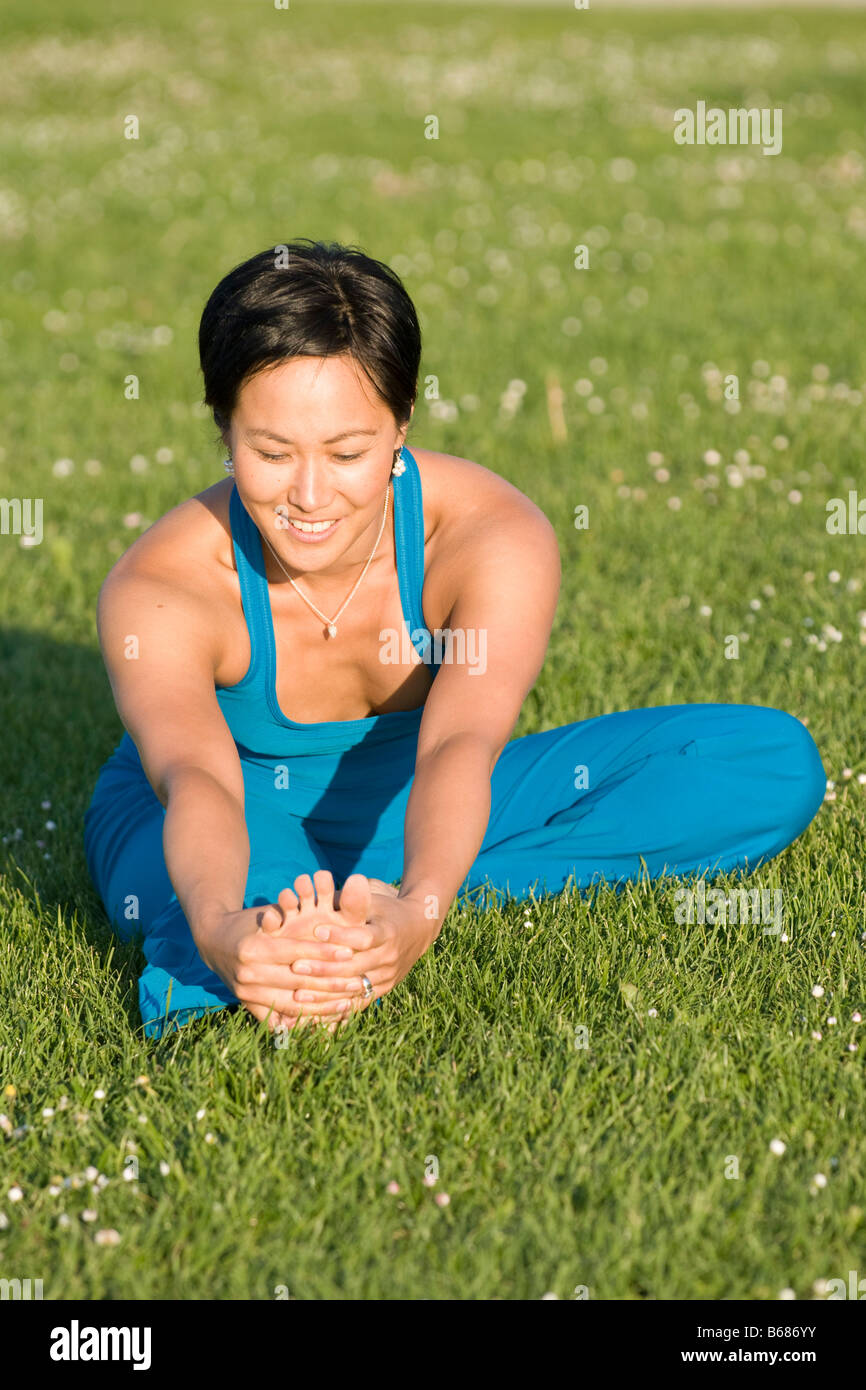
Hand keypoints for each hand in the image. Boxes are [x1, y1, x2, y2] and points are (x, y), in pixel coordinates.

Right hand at [194, 892, 368, 1030]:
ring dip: (324, 1005)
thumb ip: (292, 913)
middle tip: (359, 981)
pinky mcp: (247, 1005)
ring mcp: (246, 993)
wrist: (212, 941)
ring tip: (350, 1002)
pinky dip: (304, 1019)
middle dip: (331, 982)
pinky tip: (326, 1018)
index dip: (325, 953)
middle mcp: (248, 973)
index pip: (296, 952)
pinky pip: (280, 1018)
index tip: (350, 953)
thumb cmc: (250, 922)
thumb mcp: (269, 913)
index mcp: (254, 948)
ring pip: (292, 1003)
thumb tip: (324, 901)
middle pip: (298, 981)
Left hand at [284, 873, 435, 1022]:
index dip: (340, 935)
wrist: (419, 929)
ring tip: (298, 993)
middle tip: (295, 966)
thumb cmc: (387, 910)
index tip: (316, 930)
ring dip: (326, 993)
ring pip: (354, 988)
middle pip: (355, 966)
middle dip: (323, 968)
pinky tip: (315, 1013)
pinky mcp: (385, 989)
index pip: (363, 938)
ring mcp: (388, 976)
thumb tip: (326, 889)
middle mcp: (390, 957)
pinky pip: (359, 1002)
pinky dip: (337, 1008)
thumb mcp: (374, 901)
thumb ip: (352, 901)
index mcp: (388, 933)